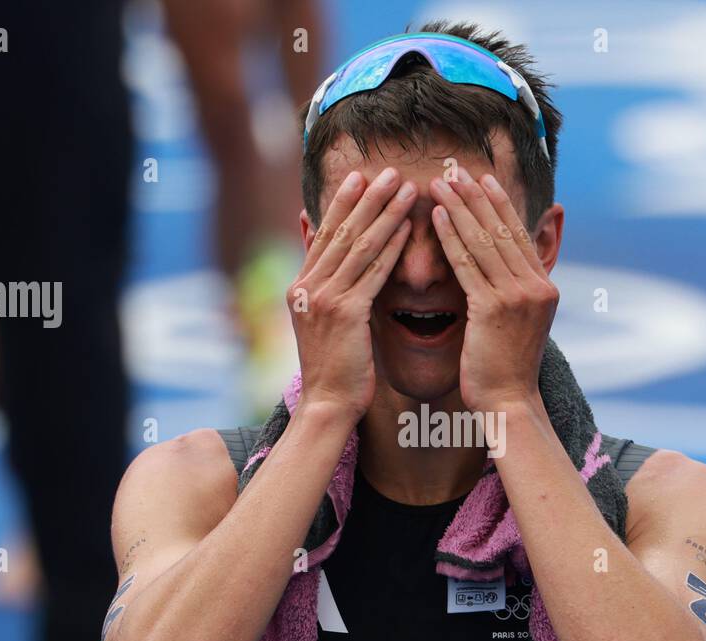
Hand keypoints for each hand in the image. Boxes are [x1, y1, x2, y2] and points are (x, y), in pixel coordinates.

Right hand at [288, 168, 416, 421]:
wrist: (328, 404)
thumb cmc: (334, 367)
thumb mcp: (321, 320)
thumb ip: (323, 283)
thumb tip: (324, 252)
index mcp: (300, 286)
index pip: (324, 234)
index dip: (343, 203)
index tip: (361, 176)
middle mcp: (306, 287)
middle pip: (340, 231)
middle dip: (366, 198)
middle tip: (388, 170)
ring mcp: (323, 299)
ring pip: (358, 246)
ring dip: (384, 214)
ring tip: (405, 188)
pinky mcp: (345, 313)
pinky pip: (372, 273)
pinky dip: (390, 247)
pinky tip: (406, 229)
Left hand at [429, 168, 558, 413]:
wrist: (507, 404)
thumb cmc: (505, 369)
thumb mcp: (520, 324)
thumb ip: (514, 291)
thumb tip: (499, 270)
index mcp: (545, 287)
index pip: (517, 235)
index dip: (497, 204)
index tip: (479, 179)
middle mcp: (536, 287)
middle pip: (502, 230)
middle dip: (476, 197)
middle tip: (454, 169)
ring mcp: (518, 297)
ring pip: (484, 241)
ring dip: (460, 208)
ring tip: (439, 183)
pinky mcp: (495, 309)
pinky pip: (468, 264)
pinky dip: (452, 236)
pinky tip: (436, 217)